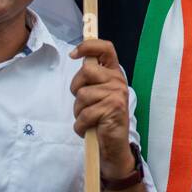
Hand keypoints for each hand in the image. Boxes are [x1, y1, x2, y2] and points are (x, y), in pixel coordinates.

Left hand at [69, 39, 135, 178]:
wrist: (114, 145)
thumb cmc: (102, 118)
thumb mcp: (98, 93)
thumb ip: (91, 77)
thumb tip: (77, 55)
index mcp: (114, 73)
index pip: (106, 48)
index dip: (88, 46)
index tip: (73, 54)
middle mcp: (118, 81)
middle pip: (86, 72)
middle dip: (77, 89)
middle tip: (84, 103)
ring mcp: (116, 95)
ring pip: (82, 95)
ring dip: (79, 111)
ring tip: (89, 118)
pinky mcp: (112, 110)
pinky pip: (84, 114)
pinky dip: (81, 126)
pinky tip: (89, 129)